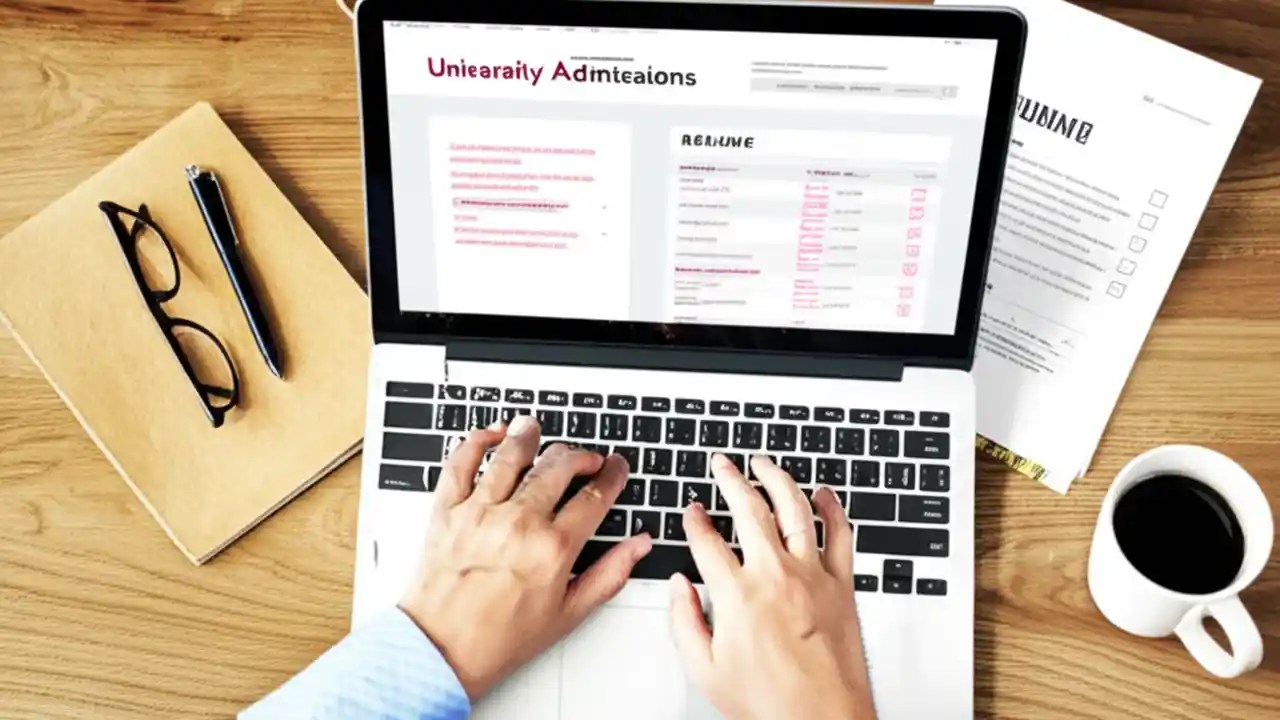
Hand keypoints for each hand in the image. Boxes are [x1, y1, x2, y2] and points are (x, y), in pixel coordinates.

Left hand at [398, 415, 652, 699]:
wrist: (441, 649)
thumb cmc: (501, 638)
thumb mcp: (568, 613)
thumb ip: (609, 574)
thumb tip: (638, 545)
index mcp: (553, 549)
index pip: (594, 496)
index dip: (611, 475)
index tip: (616, 468)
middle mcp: (518, 523)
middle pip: (558, 466)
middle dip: (579, 455)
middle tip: (585, 457)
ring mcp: (480, 512)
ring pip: (512, 454)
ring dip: (529, 435)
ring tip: (537, 428)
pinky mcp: (447, 509)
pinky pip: (460, 461)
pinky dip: (476, 440)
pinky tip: (491, 434)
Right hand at [670, 454, 875, 719]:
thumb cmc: (770, 705)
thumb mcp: (706, 669)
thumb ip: (684, 622)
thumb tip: (679, 587)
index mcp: (736, 595)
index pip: (707, 540)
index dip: (695, 519)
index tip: (692, 510)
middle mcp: (775, 576)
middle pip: (748, 508)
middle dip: (731, 478)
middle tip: (723, 465)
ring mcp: (812, 576)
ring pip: (794, 509)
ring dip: (776, 478)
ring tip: (764, 463)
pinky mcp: (842, 585)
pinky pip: (840, 535)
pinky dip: (832, 509)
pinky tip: (824, 494)